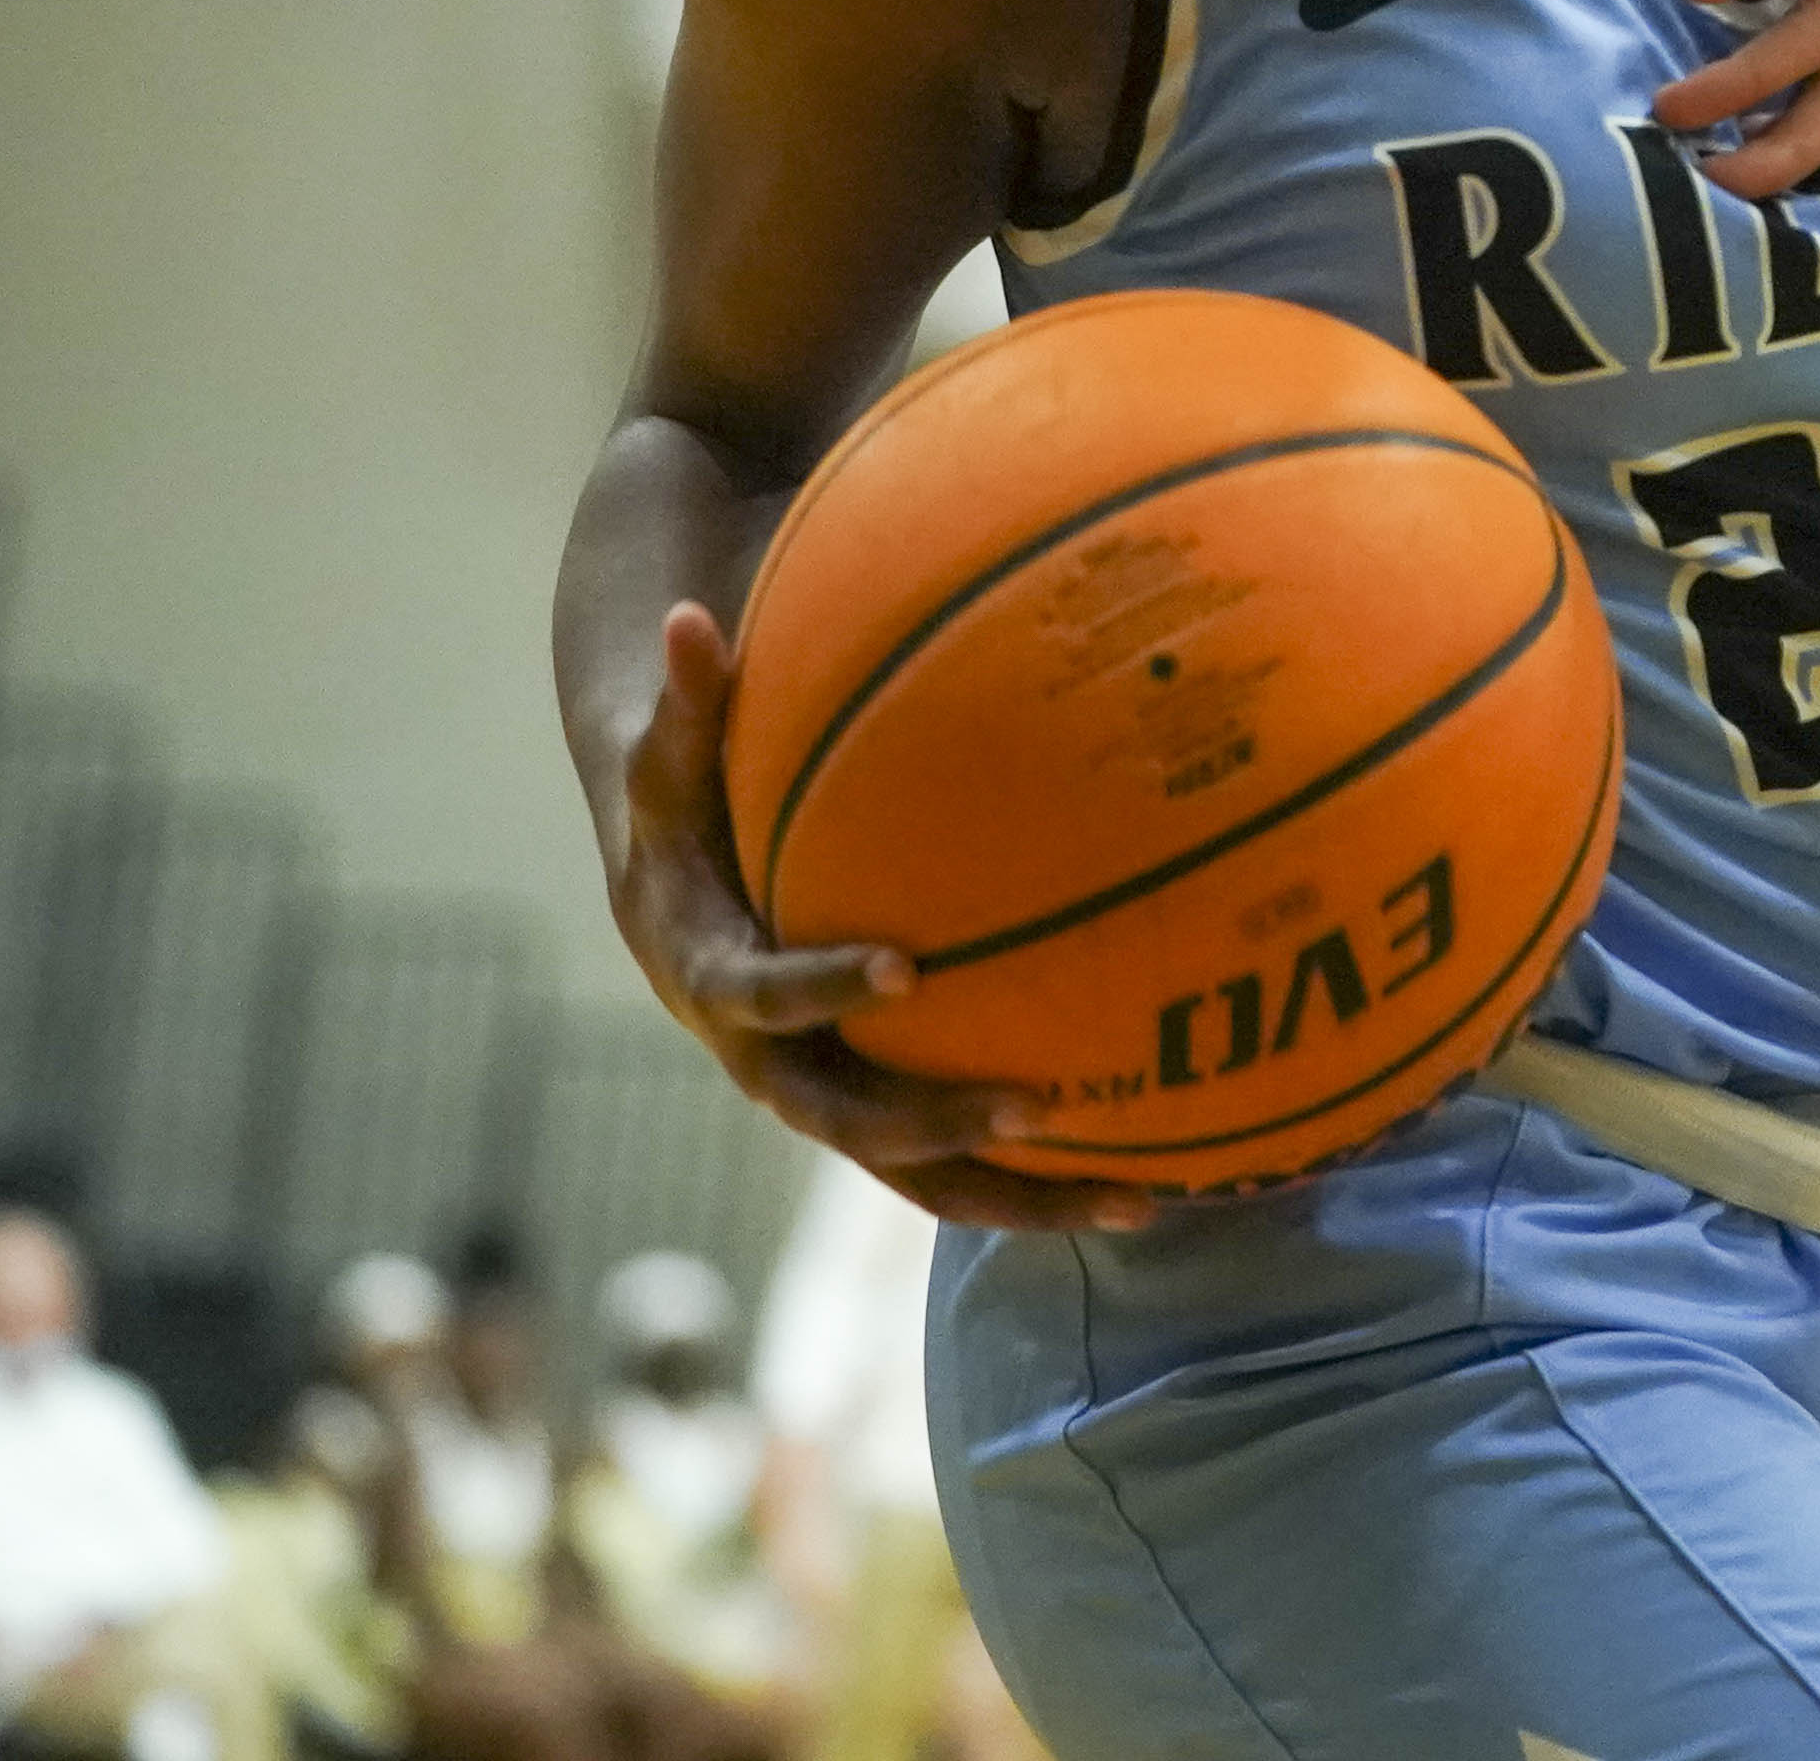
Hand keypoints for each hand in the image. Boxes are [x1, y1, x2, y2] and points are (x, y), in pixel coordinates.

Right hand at [605, 602, 1150, 1232]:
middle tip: (1036, 1106)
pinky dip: (1035, 1180)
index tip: (904, 968)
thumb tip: (686, 616)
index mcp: (712, 975)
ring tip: (1135, 1202)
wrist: (674, 897)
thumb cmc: (682, 807)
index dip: (824, 987)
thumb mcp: (671, 757)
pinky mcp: (874, 1107)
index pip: (762, 993)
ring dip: (1018, 1195)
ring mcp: (824, 1095)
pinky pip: (954, 1163)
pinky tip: (1148, 1181)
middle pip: (847, 1119)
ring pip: (915, 1173)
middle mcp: (766, 1057)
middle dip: (937, 1123)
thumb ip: (689, 699)